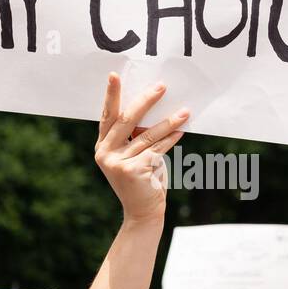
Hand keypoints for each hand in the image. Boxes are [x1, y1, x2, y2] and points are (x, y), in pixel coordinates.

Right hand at [95, 75, 188, 224]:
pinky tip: (182, 131)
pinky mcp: (134, 170)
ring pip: (147, 135)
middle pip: (126, 119)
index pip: (107, 116)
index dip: (111, 95)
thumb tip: (151, 107)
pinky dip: (171, 139)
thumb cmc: (141, 180)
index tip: (115, 75)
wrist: (143, 213)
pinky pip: (157, 149)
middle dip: (146, 101)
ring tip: (185, 111)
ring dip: (169, 122)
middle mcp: (106, 154)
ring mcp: (118, 163)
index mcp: (102, 147)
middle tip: (161, 86)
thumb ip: (134, 137)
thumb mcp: (132, 156)